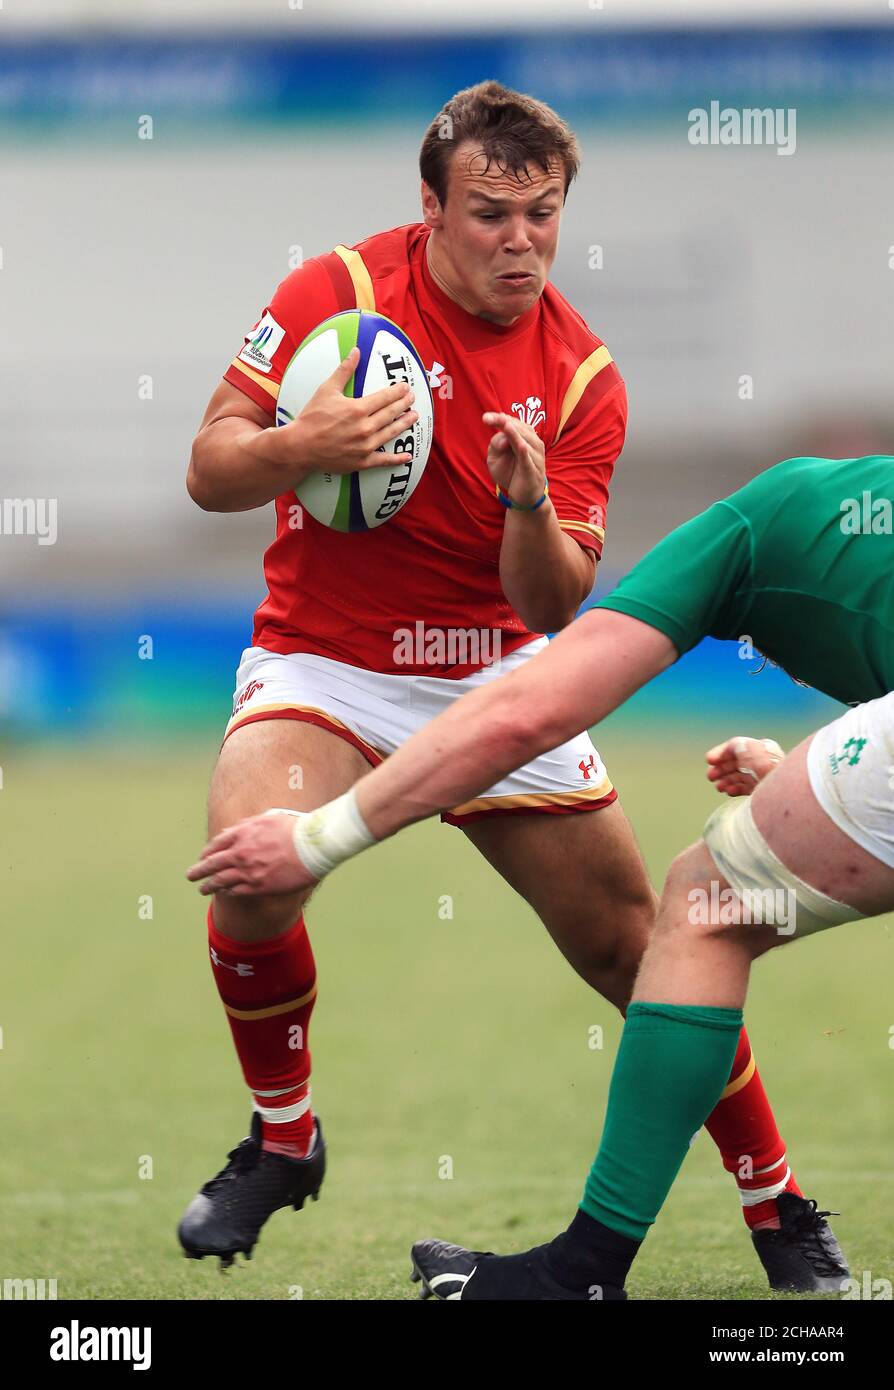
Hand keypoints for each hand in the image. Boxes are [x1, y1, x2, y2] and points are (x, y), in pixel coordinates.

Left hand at [186, 811, 318, 896]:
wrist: (313, 846)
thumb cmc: (296, 829)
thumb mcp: (269, 818)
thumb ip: (250, 824)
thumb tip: (236, 829)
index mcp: (243, 833)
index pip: (216, 844)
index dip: (207, 852)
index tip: (204, 857)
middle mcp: (241, 852)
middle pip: (212, 864)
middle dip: (199, 871)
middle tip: (191, 875)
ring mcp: (248, 871)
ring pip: (220, 881)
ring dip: (209, 886)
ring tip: (202, 889)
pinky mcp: (259, 886)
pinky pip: (236, 891)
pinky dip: (227, 893)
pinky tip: (224, 894)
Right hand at [272, 348, 417, 480]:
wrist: (300, 446)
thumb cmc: (312, 418)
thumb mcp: (327, 390)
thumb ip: (344, 370)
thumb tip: (355, 351)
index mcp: (358, 409)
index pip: (385, 397)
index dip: (397, 391)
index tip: (405, 387)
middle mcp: (365, 427)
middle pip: (391, 414)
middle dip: (404, 405)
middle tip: (412, 399)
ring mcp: (365, 446)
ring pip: (391, 433)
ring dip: (404, 424)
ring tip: (413, 417)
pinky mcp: (362, 462)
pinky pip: (384, 460)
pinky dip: (396, 459)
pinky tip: (407, 456)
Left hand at [483, 411, 546, 507]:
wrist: (524, 495)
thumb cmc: (510, 472)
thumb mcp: (495, 457)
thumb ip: (496, 445)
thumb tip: (503, 438)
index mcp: (524, 436)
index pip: (512, 422)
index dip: (499, 418)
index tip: (485, 418)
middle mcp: (532, 442)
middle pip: (518, 428)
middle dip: (503, 422)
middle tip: (487, 419)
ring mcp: (535, 456)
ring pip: (524, 440)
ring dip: (513, 432)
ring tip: (504, 424)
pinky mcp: (533, 470)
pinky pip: (528, 459)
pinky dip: (524, 451)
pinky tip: (519, 445)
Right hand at [705, 736, 785, 796]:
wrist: (779, 788)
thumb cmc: (763, 765)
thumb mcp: (746, 747)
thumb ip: (735, 745)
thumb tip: (730, 750)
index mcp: (761, 748)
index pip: (737, 748)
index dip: (721, 754)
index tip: (708, 760)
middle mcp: (761, 761)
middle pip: (736, 764)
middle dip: (721, 769)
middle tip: (710, 776)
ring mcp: (762, 777)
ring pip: (739, 777)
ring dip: (725, 781)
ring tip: (718, 787)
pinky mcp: (762, 791)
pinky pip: (745, 788)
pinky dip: (734, 789)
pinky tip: (727, 792)